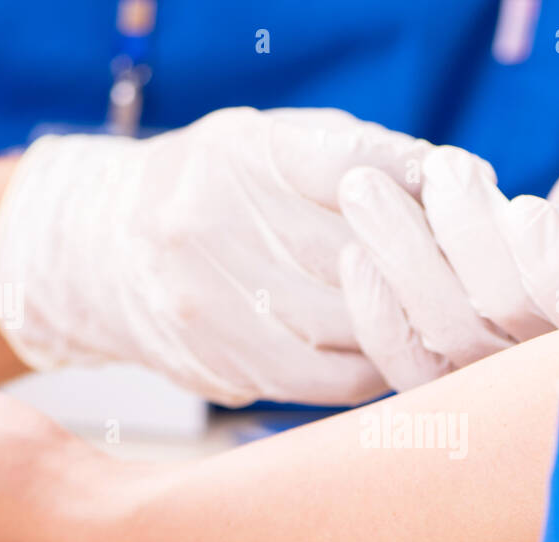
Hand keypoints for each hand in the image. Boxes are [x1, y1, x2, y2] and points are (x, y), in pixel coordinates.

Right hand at [0, 107, 431, 405]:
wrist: (104, 249)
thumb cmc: (215, 189)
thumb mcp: (267, 142)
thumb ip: (355, 151)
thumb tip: (453, 179)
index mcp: (235, 154)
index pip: (353, 169)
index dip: (413, 193)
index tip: (445, 203)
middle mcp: (209, 224)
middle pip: (357, 256)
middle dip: (419, 266)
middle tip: (454, 272)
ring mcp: (208, 303)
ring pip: (348, 327)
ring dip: (402, 324)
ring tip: (426, 314)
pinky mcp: (218, 364)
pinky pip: (325, 381)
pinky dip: (370, 368)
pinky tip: (383, 350)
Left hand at [336, 133, 558, 389]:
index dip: (558, 269)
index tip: (527, 210)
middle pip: (508, 323)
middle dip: (468, 238)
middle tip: (441, 168)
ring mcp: (505, 389)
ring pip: (451, 341)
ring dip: (404, 260)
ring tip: (368, 191)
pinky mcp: (454, 390)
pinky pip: (413, 371)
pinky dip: (379, 319)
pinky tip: (358, 261)